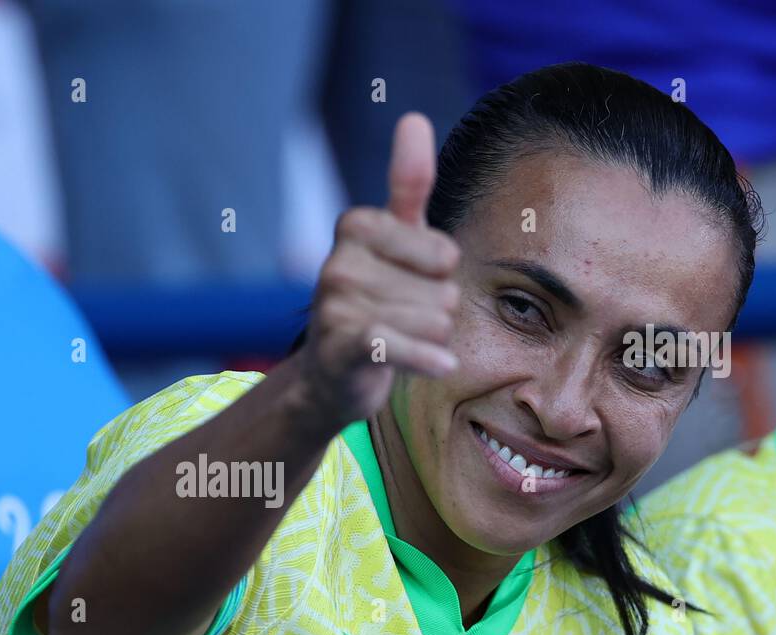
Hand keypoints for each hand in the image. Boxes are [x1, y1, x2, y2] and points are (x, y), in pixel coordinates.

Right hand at [297, 112, 460, 429]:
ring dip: (427, 341)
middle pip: (443, 289)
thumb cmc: (374, 303)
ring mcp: (336, 304)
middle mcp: (339, 261)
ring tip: (396, 342)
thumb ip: (408, 184)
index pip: (444, 253)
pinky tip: (441, 366)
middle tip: (399, 321)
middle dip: (433, 313)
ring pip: (434, 321)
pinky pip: (403, 346)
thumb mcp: (395, 241)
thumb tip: (413, 117)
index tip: (408, 286)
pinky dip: (428, 360)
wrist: (331, 376)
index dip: (439, 279)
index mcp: (355, 226)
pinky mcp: (341, 346)